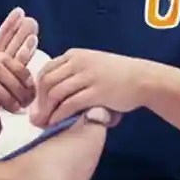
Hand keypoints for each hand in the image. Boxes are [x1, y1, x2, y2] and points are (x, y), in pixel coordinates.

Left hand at [30, 49, 148, 127]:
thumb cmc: (117, 74)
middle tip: (36, 118)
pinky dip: (59, 116)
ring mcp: (88, 76)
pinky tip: (56, 124)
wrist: (143, 78)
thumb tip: (51, 90)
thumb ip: (73, 72)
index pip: (46, 70)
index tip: (36, 104)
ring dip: (47, 111)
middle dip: (38, 103)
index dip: (37, 89)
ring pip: (55, 93)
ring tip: (44, 124)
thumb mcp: (92, 64)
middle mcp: (78, 63)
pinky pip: (70, 104)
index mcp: (74, 55)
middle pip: (47, 82)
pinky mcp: (96, 92)